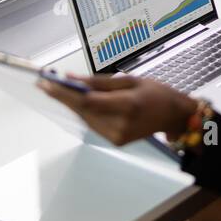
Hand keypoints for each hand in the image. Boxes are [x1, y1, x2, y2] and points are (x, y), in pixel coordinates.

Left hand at [38, 74, 198, 144]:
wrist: (174, 116)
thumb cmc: (156, 93)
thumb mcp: (130, 80)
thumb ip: (99, 81)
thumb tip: (70, 79)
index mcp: (127, 106)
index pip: (87, 101)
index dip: (64, 93)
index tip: (47, 83)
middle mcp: (120, 125)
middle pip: (82, 111)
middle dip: (63, 97)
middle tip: (46, 83)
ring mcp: (117, 136)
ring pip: (85, 118)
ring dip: (72, 104)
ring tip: (60, 89)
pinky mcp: (115, 141)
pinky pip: (93, 123)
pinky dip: (84, 111)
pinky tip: (80, 101)